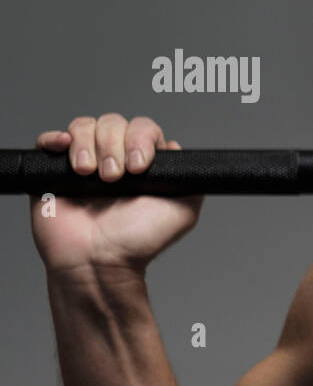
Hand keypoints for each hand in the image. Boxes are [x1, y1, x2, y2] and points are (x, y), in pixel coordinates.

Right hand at [29, 114, 202, 277]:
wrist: (98, 262)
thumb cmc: (137, 243)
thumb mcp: (183, 212)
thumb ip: (191, 180)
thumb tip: (176, 148)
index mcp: (142, 164)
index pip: (143, 129)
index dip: (140, 139)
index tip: (138, 167)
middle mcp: (114, 159)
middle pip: (113, 123)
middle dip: (114, 145)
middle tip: (113, 177)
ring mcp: (83, 163)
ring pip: (84, 126)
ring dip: (88, 145)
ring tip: (89, 175)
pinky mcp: (52, 171)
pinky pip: (49, 140)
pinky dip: (55, 138)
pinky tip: (64, 148)